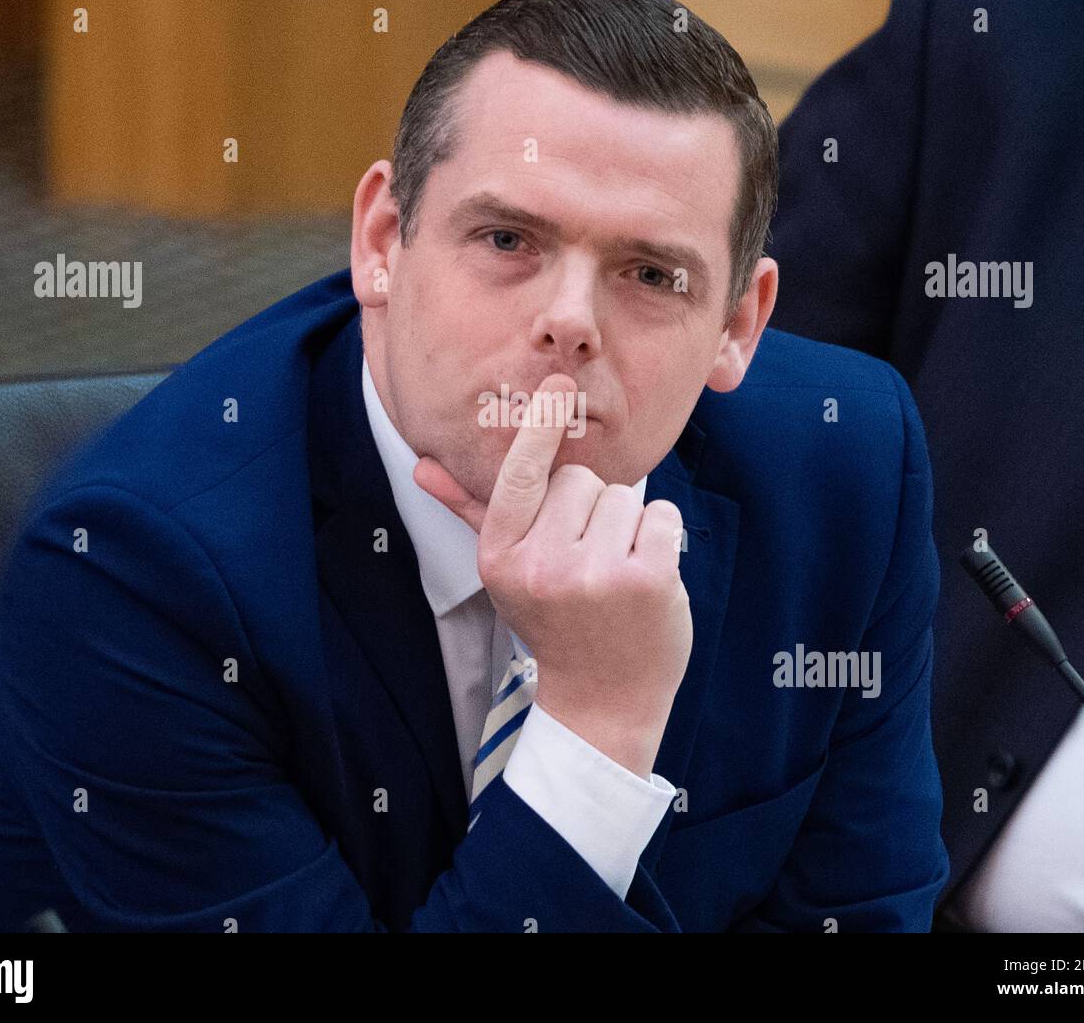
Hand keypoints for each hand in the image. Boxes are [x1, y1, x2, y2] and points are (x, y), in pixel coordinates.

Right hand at [414, 374, 691, 777]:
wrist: (602, 700)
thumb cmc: (554, 621)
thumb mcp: (505, 570)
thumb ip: (469, 511)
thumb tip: (421, 465)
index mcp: (502, 557)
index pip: (521, 473)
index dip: (540, 427)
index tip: (558, 385)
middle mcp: (543, 565)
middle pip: (580, 480)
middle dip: (589, 509)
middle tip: (584, 562)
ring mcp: (596, 574)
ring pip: (624, 496)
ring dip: (626, 526)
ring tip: (613, 573)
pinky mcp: (647, 581)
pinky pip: (662, 515)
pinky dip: (661, 539)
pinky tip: (644, 578)